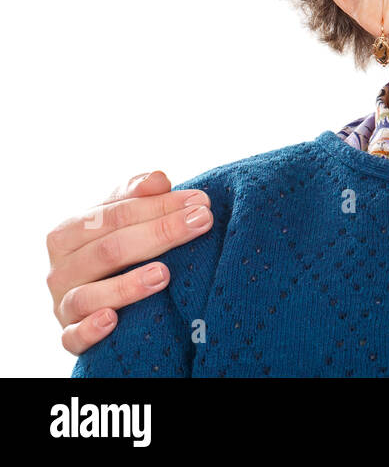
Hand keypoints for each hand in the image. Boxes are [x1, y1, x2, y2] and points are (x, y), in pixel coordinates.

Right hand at [47, 171, 211, 354]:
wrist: (99, 299)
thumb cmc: (115, 250)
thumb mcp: (123, 219)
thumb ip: (137, 196)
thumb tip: (159, 178)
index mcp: (68, 233)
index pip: (115, 214)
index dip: (158, 206)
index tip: (200, 202)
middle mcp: (60, 269)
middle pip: (109, 250)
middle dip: (159, 233)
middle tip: (202, 222)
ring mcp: (62, 305)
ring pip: (89, 295)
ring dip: (127, 285)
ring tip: (165, 274)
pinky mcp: (69, 337)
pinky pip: (73, 337)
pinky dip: (90, 329)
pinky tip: (113, 319)